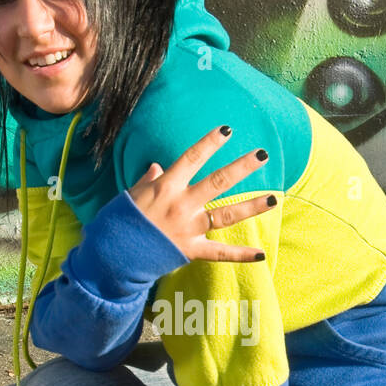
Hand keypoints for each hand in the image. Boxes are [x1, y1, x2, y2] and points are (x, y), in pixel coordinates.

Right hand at [128, 124, 274, 261]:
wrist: (112, 255)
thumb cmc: (119, 221)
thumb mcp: (132, 194)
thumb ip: (149, 180)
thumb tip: (158, 167)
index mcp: (166, 187)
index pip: (192, 158)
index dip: (210, 143)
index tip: (228, 129)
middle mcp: (181, 205)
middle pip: (217, 182)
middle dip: (241, 167)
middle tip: (262, 155)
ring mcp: (188, 228)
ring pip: (226, 215)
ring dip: (251, 206)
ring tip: (274, 199)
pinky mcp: (191, 250)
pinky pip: (220, 253)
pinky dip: (241, 255)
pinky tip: (261, 255)